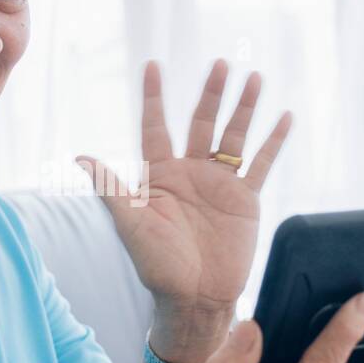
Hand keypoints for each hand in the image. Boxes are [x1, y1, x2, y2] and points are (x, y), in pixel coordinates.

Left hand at [76, 60, 292, 362]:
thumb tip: (80, 158)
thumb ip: (111, 189)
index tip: (154, 65)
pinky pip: (260, 164)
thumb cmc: (156, 266)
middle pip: (201, 122)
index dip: (154, 96)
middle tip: (220, 63)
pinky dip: (273, 142)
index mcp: (160, 175)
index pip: (156, 125)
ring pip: (234, 136)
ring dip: (244, 108)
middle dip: (210, 93)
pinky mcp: (245, 200)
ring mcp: (219, 185)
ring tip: (254, 77)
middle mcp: (190, 173)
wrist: (194, 299)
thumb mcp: (130, 224)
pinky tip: (283, 117)